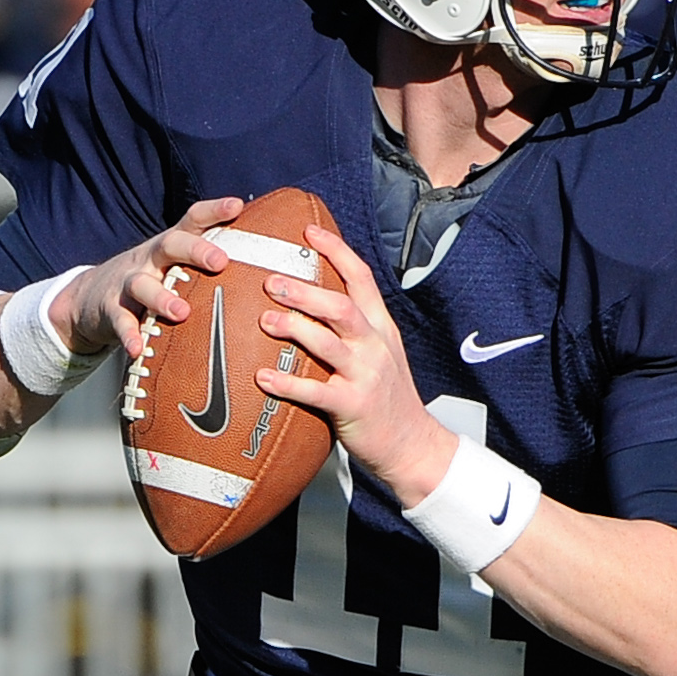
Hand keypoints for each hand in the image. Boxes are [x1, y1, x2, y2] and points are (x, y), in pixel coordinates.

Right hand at [53, 196, 243, 361]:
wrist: (89, 297)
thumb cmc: (149, 281)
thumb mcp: (172, 265)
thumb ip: (206, 265)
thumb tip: (264, 271)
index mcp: (170, 247)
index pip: (192, 220)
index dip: (214, 211)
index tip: (237, 206)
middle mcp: (150, 259)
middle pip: (171, 244)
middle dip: (196, 250)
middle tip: (220, 261)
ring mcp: (128, 282)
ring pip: (143, 284)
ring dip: (162, 297)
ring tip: (181, 313)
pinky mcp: (110, 308)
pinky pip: (120, 321)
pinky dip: (129, 335)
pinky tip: (138, 349)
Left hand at [255, 226, 455, 503]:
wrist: (413, 444)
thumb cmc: (387, 398)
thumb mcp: (381, 353)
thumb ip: (355, 327)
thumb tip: (316, 300)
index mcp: (380, 328)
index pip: (361, 278)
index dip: (336, 251)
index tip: (308, 231)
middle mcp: (374, 346)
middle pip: (342, 306)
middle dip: (305, 291)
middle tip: (271, 282)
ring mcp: (366, 376)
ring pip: (328, 343)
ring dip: (294, 328)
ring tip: (264, 321)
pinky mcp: (353, 406)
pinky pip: (316, 392)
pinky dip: (288, 384)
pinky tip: (263, 377)